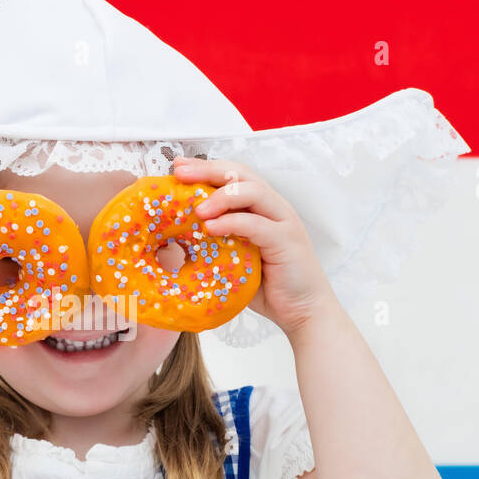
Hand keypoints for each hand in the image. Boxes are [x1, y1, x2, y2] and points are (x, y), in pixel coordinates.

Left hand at [171, 156, 340, 336]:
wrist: (303, 311)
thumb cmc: (268, 287)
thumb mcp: (234, 259)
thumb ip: (214, 244)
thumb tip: (175, 241)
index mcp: (261, 208)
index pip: (234, 176)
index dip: (206, 168)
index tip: (178, 168)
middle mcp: (274, 208)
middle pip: (242, 174)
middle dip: (208, 170)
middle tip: (180, 174)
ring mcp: (283, 222)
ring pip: (253, 191)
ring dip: (221, 196)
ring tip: (198, 210)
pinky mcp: (288, 240)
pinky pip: (257, 224)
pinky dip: (232, 222)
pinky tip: (211, 228)